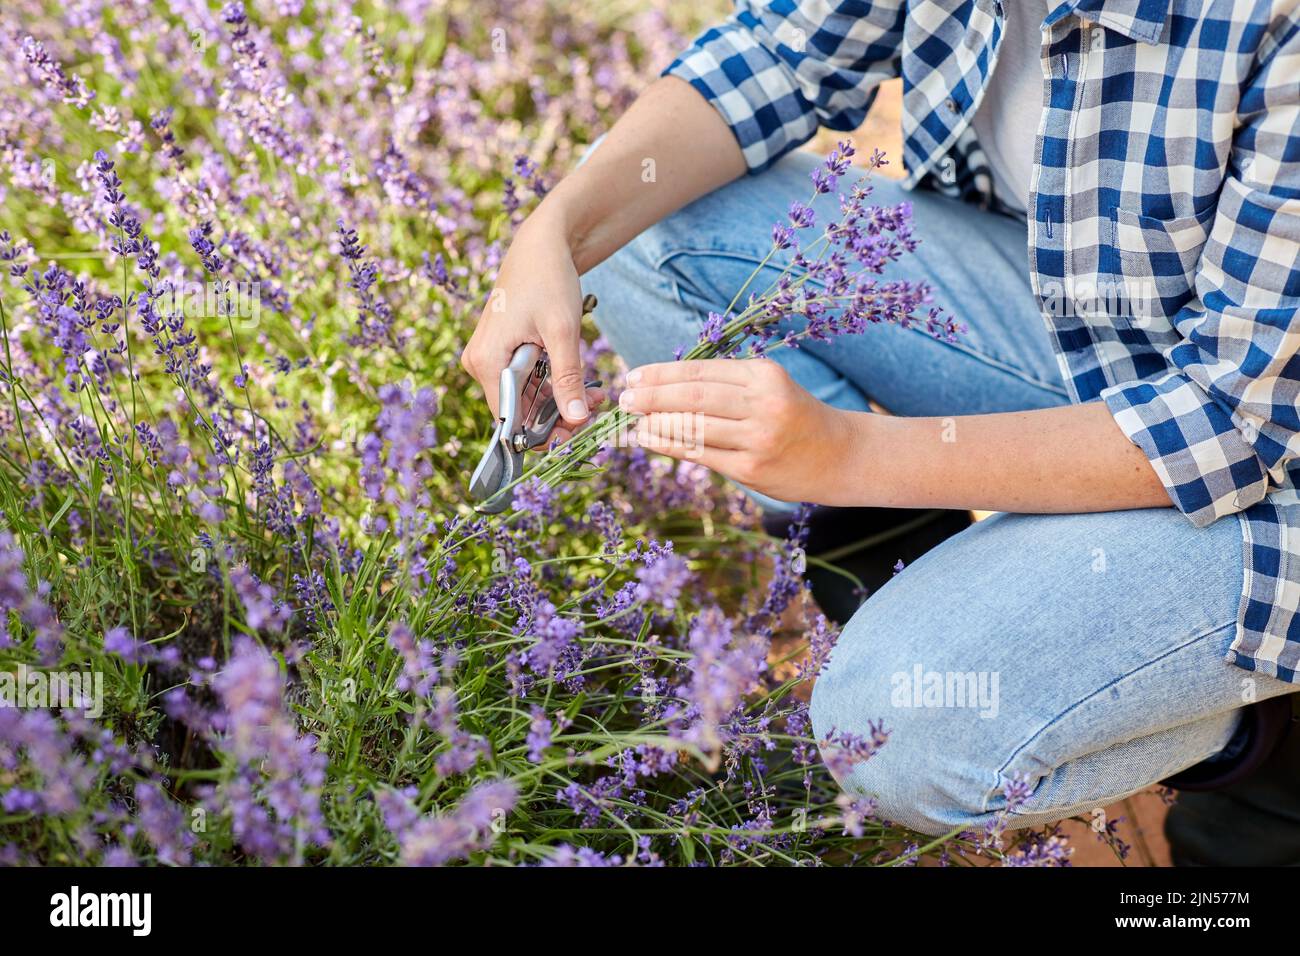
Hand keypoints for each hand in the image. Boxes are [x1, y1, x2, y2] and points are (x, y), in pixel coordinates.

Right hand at [460, 213, 603, 441]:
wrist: (542, 244)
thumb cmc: (549, 279)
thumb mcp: (562, 332)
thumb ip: (568, 378)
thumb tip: (576, 420)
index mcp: (486, 361)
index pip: (510, 420)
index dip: (543, 434)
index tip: (577, 435)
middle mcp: (480, 364)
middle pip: (518, 412)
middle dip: (558, 417)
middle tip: (595, 411)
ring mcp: (489, 358)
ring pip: (525, 399)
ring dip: (560, 402)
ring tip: (596, 396)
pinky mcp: (502, 352)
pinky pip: (526, 382)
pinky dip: (553, 387)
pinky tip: (582, 385)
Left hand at [620, 358, 862, 504]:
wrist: (840, 455)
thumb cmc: (795, 416)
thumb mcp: (769, 387)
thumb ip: (727, 384)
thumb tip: (665, 384)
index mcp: (764, 376)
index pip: (701, 371)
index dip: (662, 373)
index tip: (634, 375)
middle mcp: (762, 404)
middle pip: (693, 396)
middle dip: (652, 396)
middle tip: (624, 397)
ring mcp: (757, 439)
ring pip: (693, 427)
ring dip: (655, 423)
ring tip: (632, 421)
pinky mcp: (752, 470)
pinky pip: (701, 454)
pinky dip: (670, 446)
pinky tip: (650, 439)